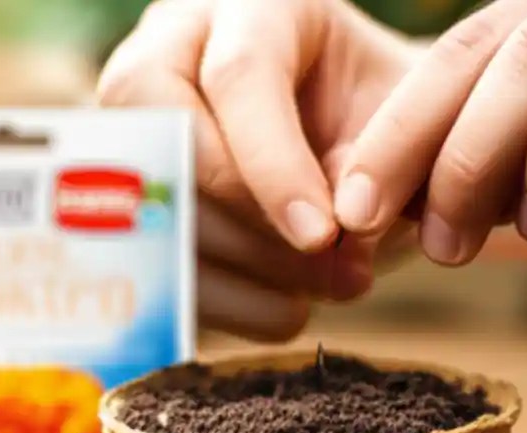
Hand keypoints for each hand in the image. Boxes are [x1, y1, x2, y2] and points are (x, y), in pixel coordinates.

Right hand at [98, 0, 417, 339]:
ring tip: (327, 292)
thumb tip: (334, 241)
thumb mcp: (398, 121)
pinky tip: (288, 308)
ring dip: (244, 271)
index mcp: (252, 6)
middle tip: (332, 272)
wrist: (354, 133)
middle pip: (172, 137)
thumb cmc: (382, 115)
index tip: (322, 236)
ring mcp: (136, 120)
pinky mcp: (128, 193)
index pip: (240, 76)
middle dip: (250, 224)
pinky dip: (226, 302)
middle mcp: (172, 48)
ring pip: (153, 205)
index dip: (273, 165)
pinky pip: (154, 261)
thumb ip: (374, 165)